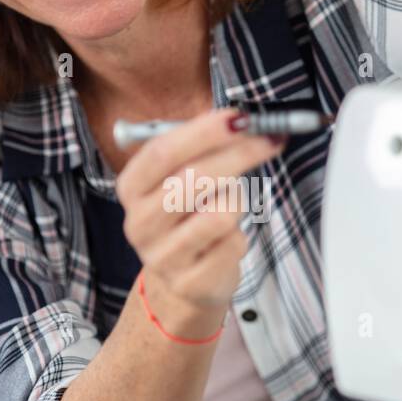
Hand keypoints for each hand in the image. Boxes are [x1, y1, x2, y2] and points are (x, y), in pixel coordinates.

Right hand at [116, 106, 284, 316]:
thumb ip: (202, 148)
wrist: (183, 280)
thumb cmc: (188, 216)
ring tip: (232, 203)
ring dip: (239, 201)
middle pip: (192, 179)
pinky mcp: (188, 282)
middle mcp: (139, 222)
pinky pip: (232, 244)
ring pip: (219, 214)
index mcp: (132, 187)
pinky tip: (228, 239)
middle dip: (238, 155)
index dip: (203, 132)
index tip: (239, 118)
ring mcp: (161, 256)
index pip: (162, 151)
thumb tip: (242, 121)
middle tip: (269, 141)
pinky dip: (241, 235)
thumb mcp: (182, 178)